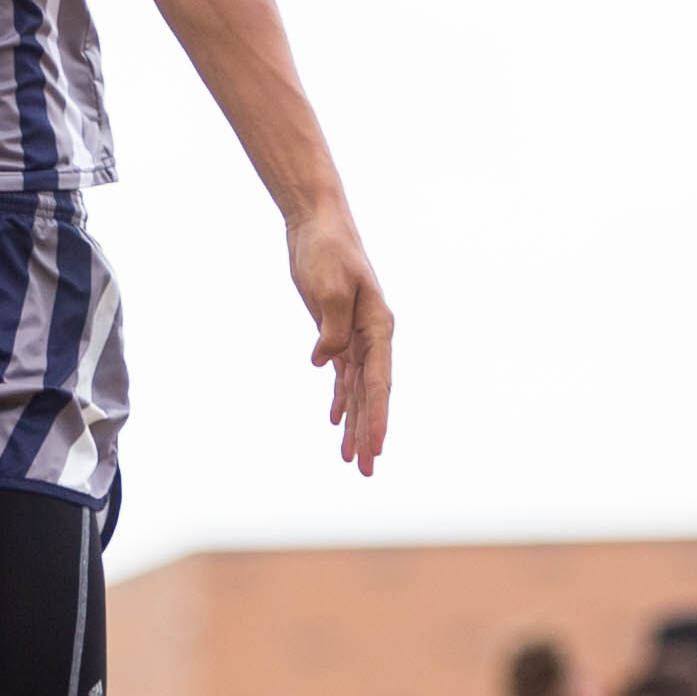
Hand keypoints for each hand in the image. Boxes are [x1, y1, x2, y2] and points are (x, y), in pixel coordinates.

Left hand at [287, 198, 391, 474]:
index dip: (377, 419)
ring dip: (354, 424)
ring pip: (358, 390)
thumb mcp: (328, 288)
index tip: (375, 450)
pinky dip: (340, 399)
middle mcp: (372, 336)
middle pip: (372, 395)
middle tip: (365, 471)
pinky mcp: (337, 332)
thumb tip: (326, 363)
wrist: (318, 224)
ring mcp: (356, 335)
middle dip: (368, 434)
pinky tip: (334, 422)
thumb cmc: (327, 250)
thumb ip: (332, 329)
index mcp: (378, 327)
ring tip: (349, 459)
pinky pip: (343, 375)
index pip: (379, 383)